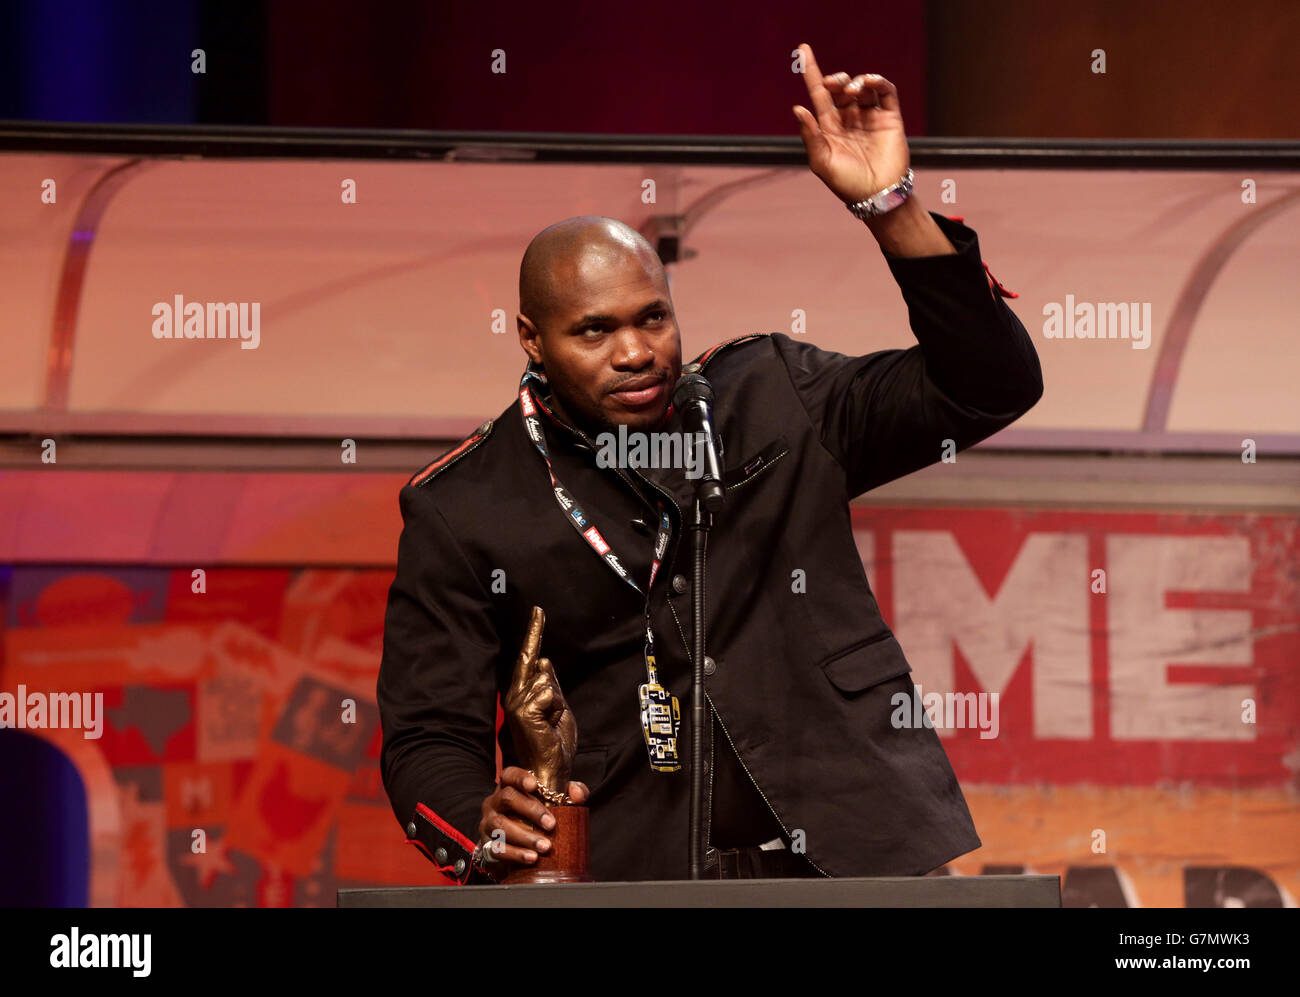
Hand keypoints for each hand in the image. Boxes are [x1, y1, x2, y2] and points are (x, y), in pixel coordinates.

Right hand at [476, 766, 588, 878]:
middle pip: (507, 798)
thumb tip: (578, 795)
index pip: (509, 774)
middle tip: (551, 824)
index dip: (520, 777)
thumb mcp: (552, 801)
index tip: (534, 785)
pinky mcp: (487, 846)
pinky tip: (532, 858)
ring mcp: (487, 824)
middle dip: (531, 810)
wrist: (514, 848)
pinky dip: (516, 854)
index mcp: (507, 787)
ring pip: (500, 826)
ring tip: (545, 846)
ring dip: (525, 837)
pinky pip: (497, 849)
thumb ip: (569, 793)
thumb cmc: (535, 818)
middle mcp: (494, 803)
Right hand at [502, 605, 576, 791]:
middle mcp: (514, 695)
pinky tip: (551, 723)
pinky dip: (558, 707)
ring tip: (553, 721)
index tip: (538, 612)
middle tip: (539, 610)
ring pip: (547, 679)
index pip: (529, 659)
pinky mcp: (523, 710)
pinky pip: (550, 692)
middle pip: (532, 658)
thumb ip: (550, 685)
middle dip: (534, 633)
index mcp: (522, 694)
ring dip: (559, 700)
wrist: (550, 770)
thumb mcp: (559, 708)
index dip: (534, 634)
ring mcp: (516, 702)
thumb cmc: (555, 743)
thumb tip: (543, 660)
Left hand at [792, 42, 909, 204]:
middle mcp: (849, 118)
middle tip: (833, 83)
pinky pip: (885, 92)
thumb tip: (797, 108)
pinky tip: (869, 82)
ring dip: (856, 82)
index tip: (803, 49)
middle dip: (836, 79)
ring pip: (863, 87)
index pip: (819, 93)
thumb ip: (810, 135)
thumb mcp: (822, 161)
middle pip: (840, 88)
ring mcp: (870, 117)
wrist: (877, 195)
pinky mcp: (890, 118)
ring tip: (852, 91)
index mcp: (829, 127)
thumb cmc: (845, 183)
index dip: (811, 71)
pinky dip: (878, 82)